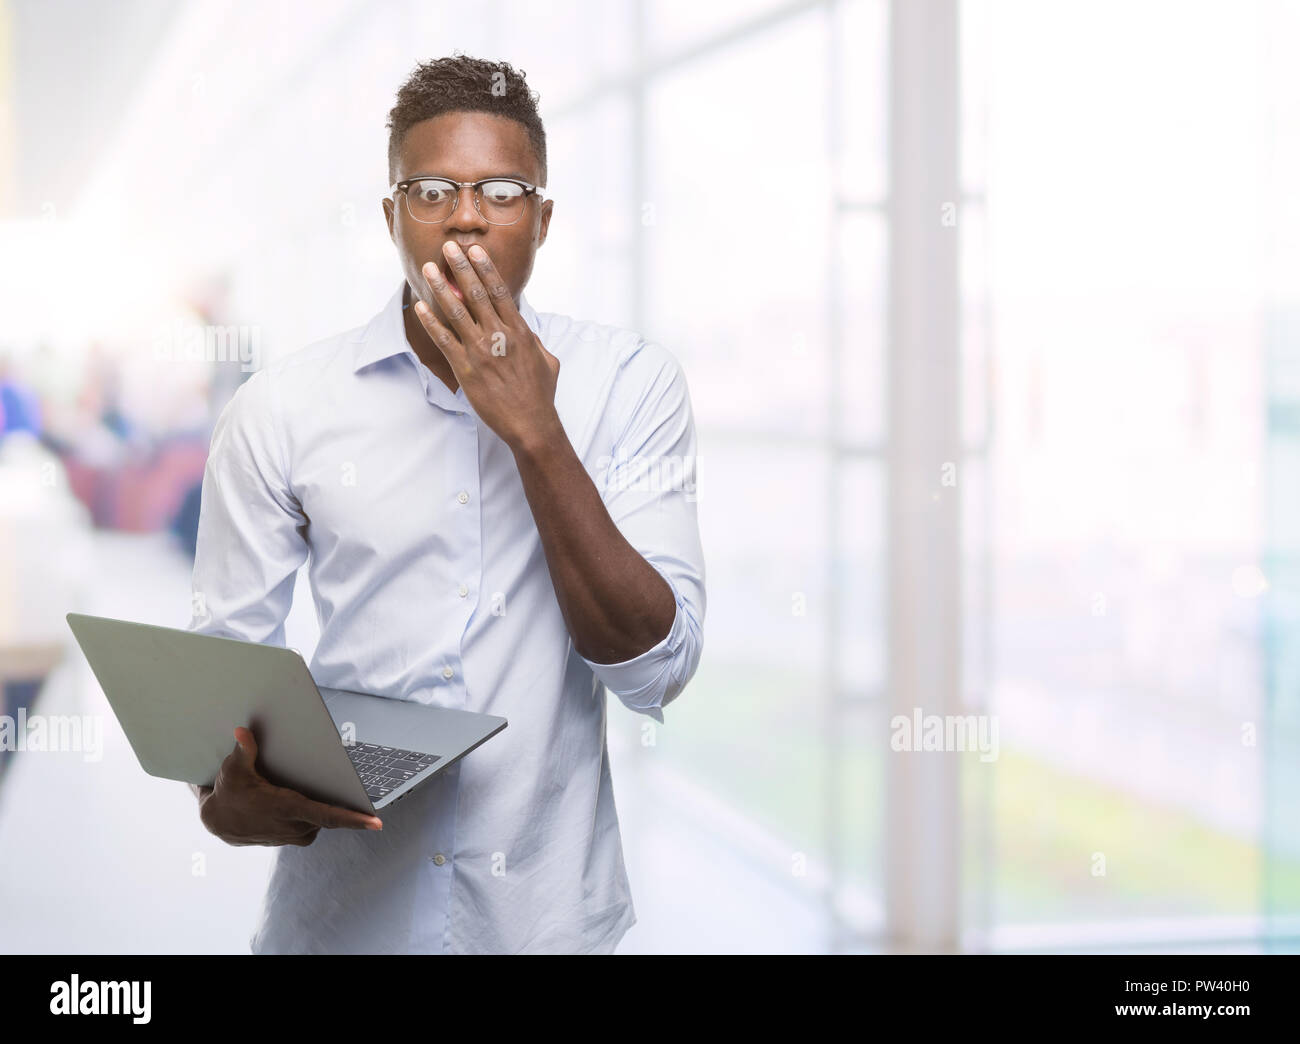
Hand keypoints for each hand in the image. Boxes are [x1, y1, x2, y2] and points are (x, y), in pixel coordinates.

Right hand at [197, 726, 382, 846]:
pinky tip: (312, 799)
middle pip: (330, 814)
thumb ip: (243, 752)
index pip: (327, 815)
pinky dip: (317, 814)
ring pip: (322, 819)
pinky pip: (315, 824)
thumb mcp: (233, 771)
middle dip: (342, 801)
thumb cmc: (228, 793)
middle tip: (353, 788)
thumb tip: (242, 731)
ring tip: (326, 790)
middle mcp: (294, 826)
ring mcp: (294, 835)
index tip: (376, 822)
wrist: (217, 822)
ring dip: (324, 806)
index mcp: (287, 809)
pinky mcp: (293, 838)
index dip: (353, 819)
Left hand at [413, 241, 562, 453]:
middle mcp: (499, 335)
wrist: (531, 424)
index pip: (499, 292)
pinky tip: (420, 307)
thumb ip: (535, 341)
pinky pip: (443, 339)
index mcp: (519, 331)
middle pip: (476, 294)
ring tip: (428, 269)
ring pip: (456, 311)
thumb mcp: (547, 361)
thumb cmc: (541, 394)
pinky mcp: (466, 368)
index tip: (475, 251)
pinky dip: (430, 321)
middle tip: (448, 247)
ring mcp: (481, 351)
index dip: (485, 269)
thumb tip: (527, 331)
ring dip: (441, 287)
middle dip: (461, 268)